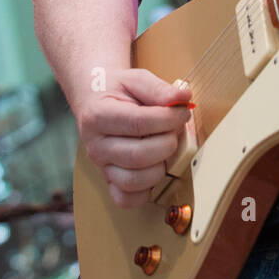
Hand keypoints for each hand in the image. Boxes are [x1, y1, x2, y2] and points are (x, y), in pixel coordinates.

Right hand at [74, 68, 193, 208]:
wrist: (95, 99)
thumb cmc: (118, 91)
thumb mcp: (136, 79)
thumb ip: (159, 88)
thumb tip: (183, 97)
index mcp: (98, 116)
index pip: (138, 123)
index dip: (168, 118)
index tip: (183, 111)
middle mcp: (96, 146)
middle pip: (138, 155)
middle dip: (168, 142)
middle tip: (176, 129)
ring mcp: (101, 167)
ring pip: (134, 180)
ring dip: (161, 165)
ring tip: (166, 146)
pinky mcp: (108, 181)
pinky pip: (126, 199)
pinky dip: (145, 190)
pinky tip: (154, 167)